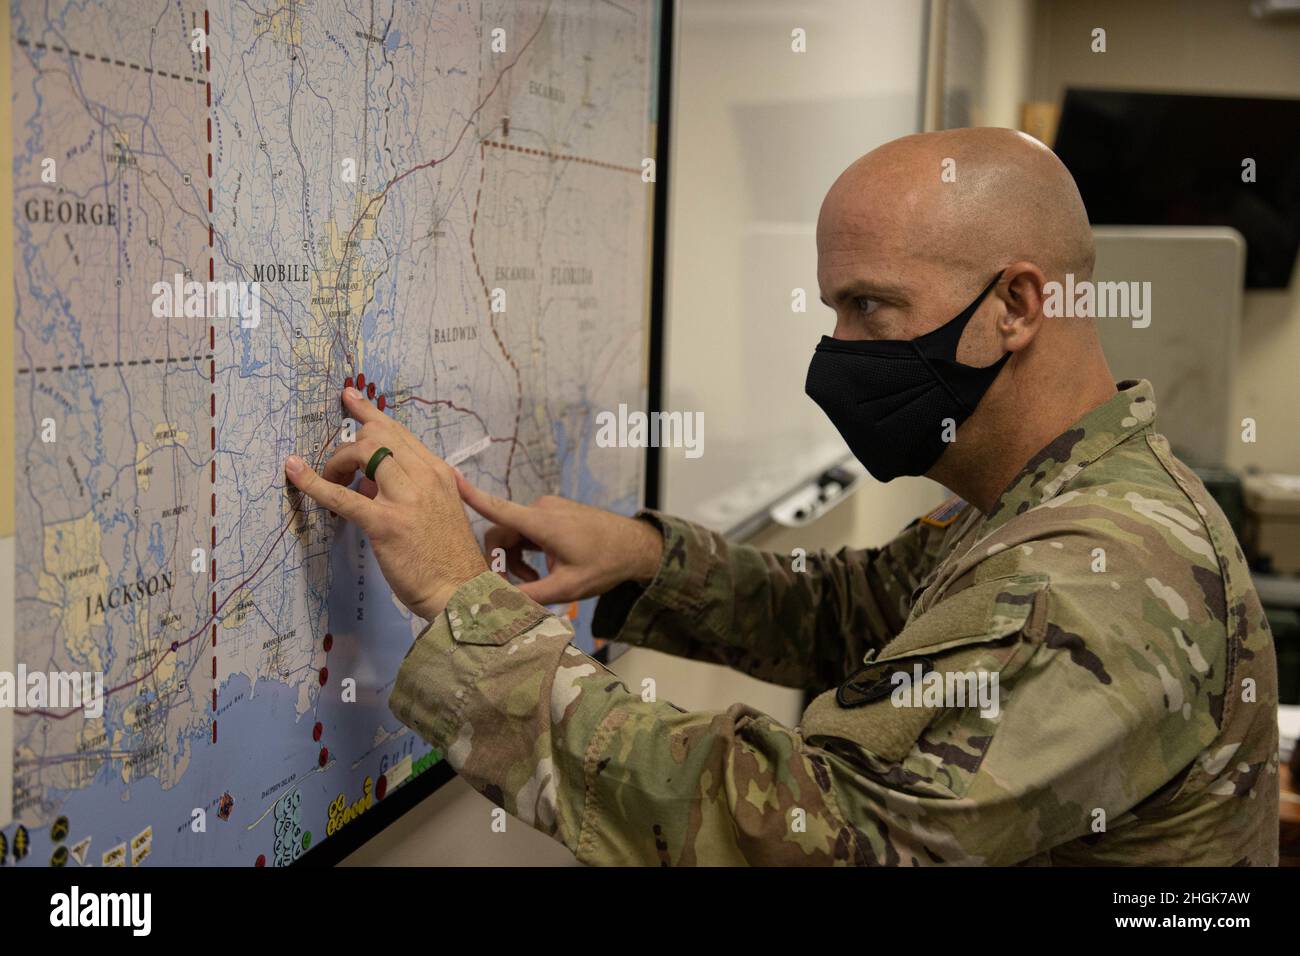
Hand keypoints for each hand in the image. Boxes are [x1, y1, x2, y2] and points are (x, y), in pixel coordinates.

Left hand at [284, 387, 487, 620]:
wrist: (461, 591)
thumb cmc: (449, 559)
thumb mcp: (438, 512)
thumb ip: (408, 491)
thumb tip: (367, 483)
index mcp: (438, 473)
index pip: (400, 433)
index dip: (370, 414)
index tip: (350, 398)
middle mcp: (425, 478)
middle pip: (379, 436)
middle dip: (351, 443)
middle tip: (337, 467)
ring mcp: (405, 499)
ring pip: (363, 453)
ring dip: (337, 462)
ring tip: (328, 480)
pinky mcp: (385, 523)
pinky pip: (343, 496)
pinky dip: (314, 481)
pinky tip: (295, 471)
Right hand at [456, 477, 662, 604]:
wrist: (635, 546)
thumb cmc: (605, 564)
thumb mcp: (567, 587)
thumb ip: (531, 595)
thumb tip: (499, 604)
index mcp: (542, 522)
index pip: (498, 508)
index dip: (472, 496)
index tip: (450, 479)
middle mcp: (541, 510)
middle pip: (501, 532)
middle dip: (500, 560)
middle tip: (511, 588)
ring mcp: (547, 509)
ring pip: (513, 534)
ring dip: (514, 558)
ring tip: (532, 581)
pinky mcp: (553, 513)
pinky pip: (526, 531)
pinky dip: (526, 551)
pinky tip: (539, 570)